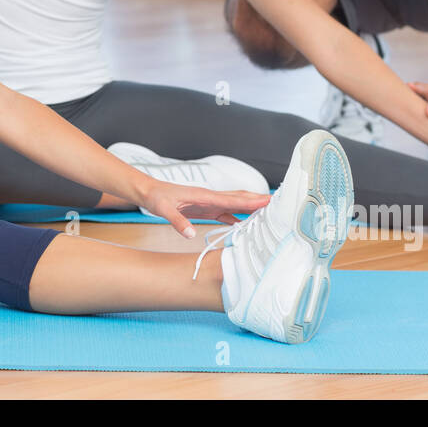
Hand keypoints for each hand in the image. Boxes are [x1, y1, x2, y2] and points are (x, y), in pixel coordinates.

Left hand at [137, 180, 270, 237]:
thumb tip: (190, 234)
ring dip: (251, 208)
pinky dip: (238, 217)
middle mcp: (210, 197)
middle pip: (239, 198)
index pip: (231, 199)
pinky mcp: (206, 209)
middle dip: (258, 201)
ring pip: (235, 205)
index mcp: (204, 196)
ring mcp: (209, 203)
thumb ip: (178, 222)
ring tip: (269, 214)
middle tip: (278, 204)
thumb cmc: (157, 198)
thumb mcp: (164, 210)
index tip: (268, 201)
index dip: (250, 201)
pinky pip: (226, 212)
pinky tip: (246, 224)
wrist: (149, 191)